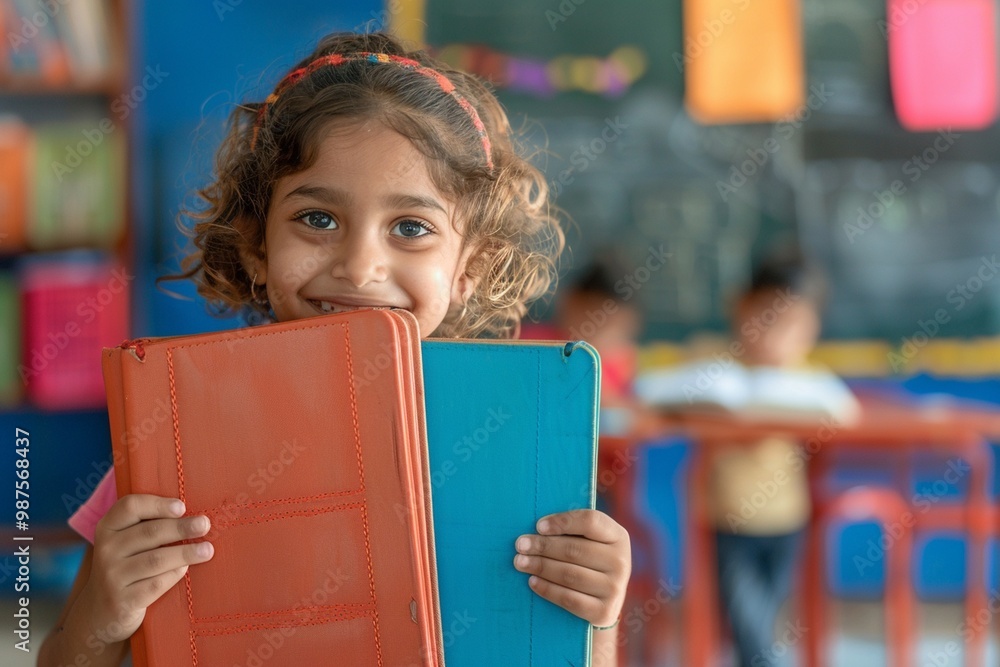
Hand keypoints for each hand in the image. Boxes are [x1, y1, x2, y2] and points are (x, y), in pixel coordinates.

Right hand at [78, 494, 213, 644]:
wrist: (101, 613)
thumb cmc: (126, 567)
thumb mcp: (126, 543)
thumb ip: (149, 526)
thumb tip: (193, 516)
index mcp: (108, 528)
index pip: (130, 507)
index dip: (157, 504)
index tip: (182, 507)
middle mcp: (106, 550)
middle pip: (149, 532)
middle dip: (181, 527)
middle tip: (205, 525)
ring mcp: (112, 577)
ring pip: (156, 559)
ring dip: (185, 552)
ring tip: (207, 550)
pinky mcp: (122, 601)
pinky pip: (155, 584)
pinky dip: (174, 574)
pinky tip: (186, 568)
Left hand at [513, 509, 629, 626]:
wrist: (602, 599)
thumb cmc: (587, 559)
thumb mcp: (589, 540)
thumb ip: (571, 530)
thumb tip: (537, 528)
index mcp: (618, 536)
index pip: (590, 522)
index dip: (563, 522)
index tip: (538, 525)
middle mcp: (621, 562)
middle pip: (575, 549)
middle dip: (543, 546)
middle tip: (520, 544)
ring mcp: (615, 589)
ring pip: (569, 574)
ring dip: (540, 566)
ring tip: (520, 562)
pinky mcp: (604, 612)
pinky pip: (569, 599)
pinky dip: (547, 589)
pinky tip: (532, 581)